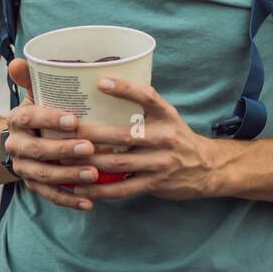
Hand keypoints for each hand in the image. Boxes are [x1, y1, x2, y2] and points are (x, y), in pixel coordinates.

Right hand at [3, 58, 98, 211]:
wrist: (16, 144)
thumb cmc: (37, 114)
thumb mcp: (33, 95)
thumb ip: (31, 78)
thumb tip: (19, 61)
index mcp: (17, 119)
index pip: (29, 117)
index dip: (49, 119)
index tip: (73, 119)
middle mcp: (16, 146)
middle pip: (38, 150)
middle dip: (64, 150)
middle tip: (90, 147)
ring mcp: (24, 169)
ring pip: (44, 175)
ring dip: (69, 176)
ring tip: (94, 174)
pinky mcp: (34, 187)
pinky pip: (51, 196)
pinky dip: (69, 200)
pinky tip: (89, 202)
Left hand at [64, 76, 218, 202]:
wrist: (207, 167)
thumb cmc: (177, 137)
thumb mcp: (167, 116)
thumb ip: (142, 107)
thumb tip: (103, 91)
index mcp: (166, 115)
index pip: (147, 96)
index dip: (125, 88)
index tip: (100, 82)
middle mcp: (165, 137)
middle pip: (123, 135)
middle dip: (91, 134)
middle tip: (65, 130)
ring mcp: (161, 162)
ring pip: (118, 163)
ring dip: (89, 162)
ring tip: (64, 159)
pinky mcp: (155, 184)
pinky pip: (123, 189)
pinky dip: (100, 189)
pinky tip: (81, 187)